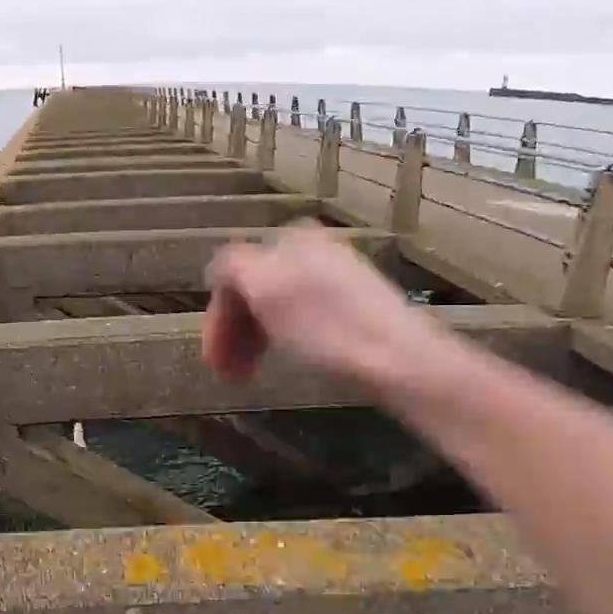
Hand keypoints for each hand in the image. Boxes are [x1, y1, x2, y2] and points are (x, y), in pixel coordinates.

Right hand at [203, 223, 461, 393]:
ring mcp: (337, 275)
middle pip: (255, 287)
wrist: (398, 358)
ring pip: (279, 303)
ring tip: (255, 372)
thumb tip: (218, 268)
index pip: (229, 272)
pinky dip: (288, 338)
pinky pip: (306, 317)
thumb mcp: (266, 291)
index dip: (217, 318)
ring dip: (258, 337)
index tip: (214, 363)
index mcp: (289, 239)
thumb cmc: (327, 328)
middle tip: (230, 374)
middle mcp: (313, 249)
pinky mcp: (359, 304)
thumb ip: (233, 269)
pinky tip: (294, 360)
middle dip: (236, 329)